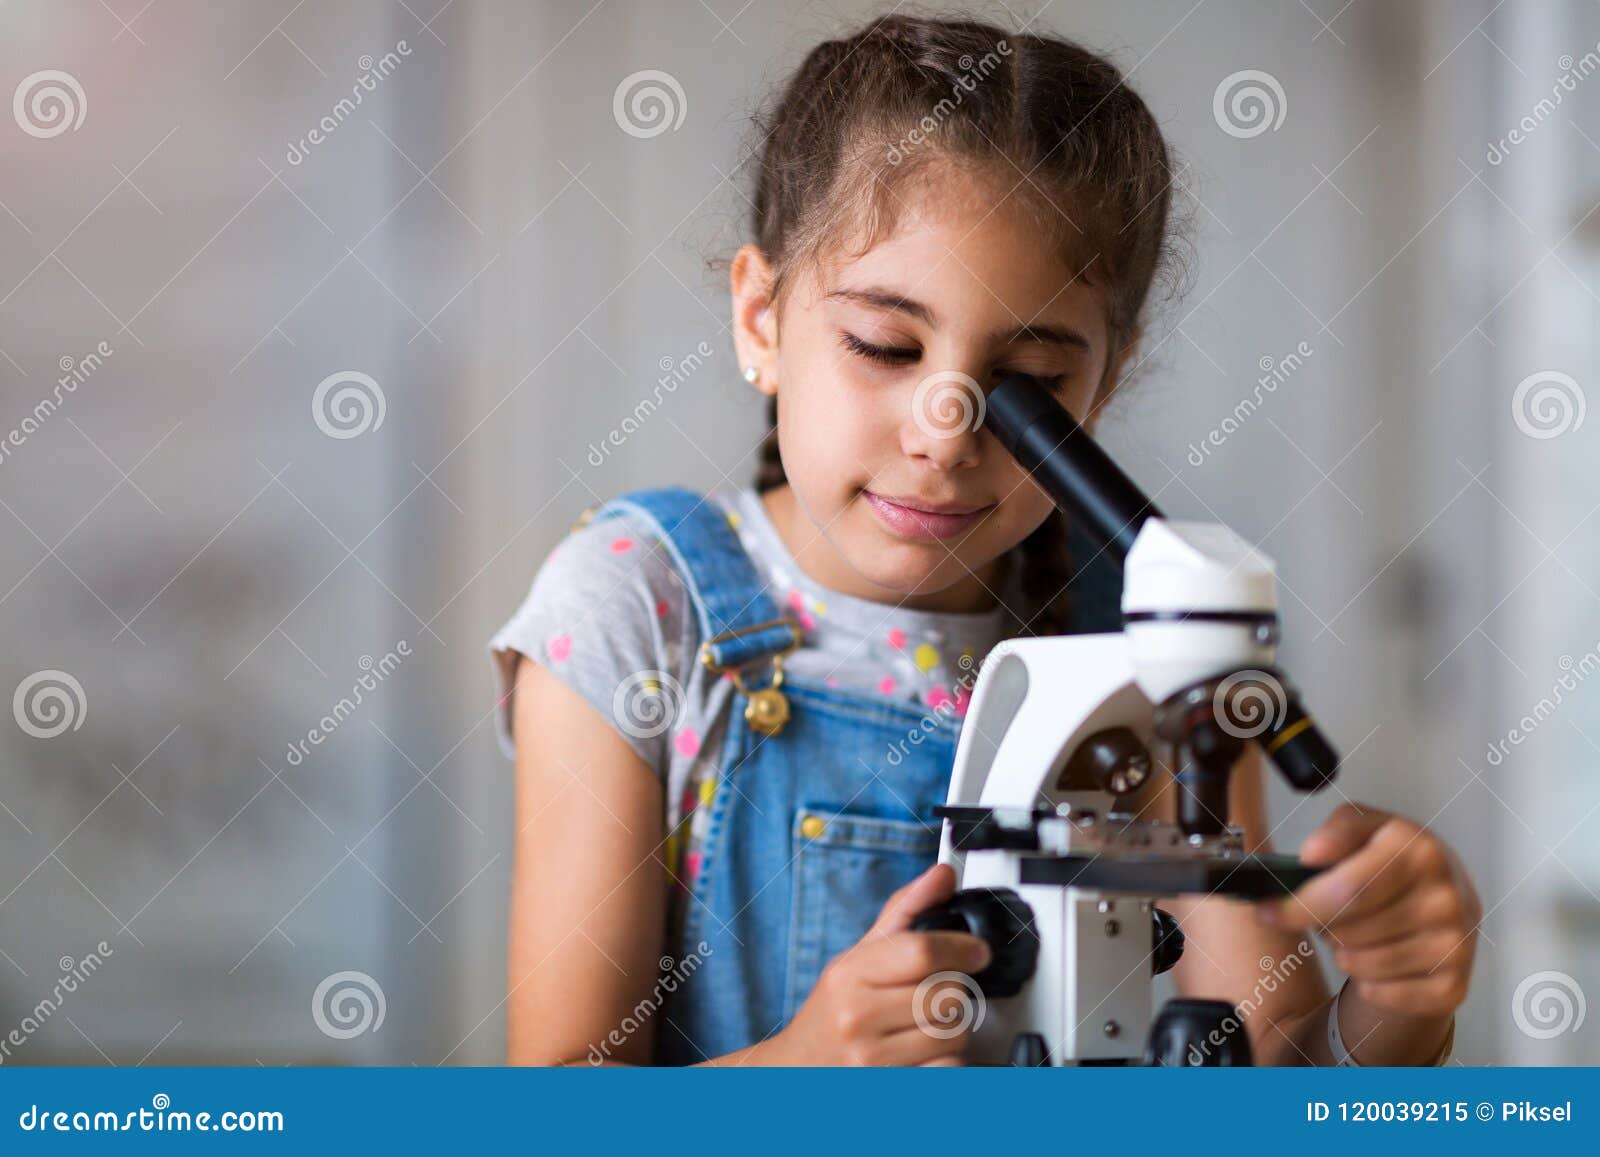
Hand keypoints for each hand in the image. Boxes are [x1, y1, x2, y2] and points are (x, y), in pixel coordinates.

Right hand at [767, 863, 991, 1065]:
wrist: (797, 1071)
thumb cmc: (832, 1013)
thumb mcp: (859, 956)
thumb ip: (905, 911)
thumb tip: (942, 875)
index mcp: (850, 974)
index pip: (921, 952)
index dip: (961, 948)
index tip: (977, 952)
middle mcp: (857, 1017)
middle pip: (947, 995)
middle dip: (955, 993)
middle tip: (940, 995)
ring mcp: (872, 1062)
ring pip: (954, 1036)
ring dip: (953, 1031)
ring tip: (928, 1027)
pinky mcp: (891, 1092)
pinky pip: (949, 1073)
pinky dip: (947, 1065)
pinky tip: (925, 1056)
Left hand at [1257, 801, 1479, 1016]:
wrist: (1443, 904)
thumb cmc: (1391, 865)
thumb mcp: (1367, 830)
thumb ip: (1338, 831)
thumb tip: (1312, 855)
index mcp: (1420, 851)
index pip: (1349, 889)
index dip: (1299, 905)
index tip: (1267, 913)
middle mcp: (1445, 897)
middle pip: (1348, 930)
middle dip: (1322, 926)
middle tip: (1329, 916)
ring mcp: (1454, 945)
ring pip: (1360, 965)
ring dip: (1343, 953)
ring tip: (1357, 934)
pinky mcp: (1452, 985)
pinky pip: (1381, 993)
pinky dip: (1367, 982)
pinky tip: (1379, 960)